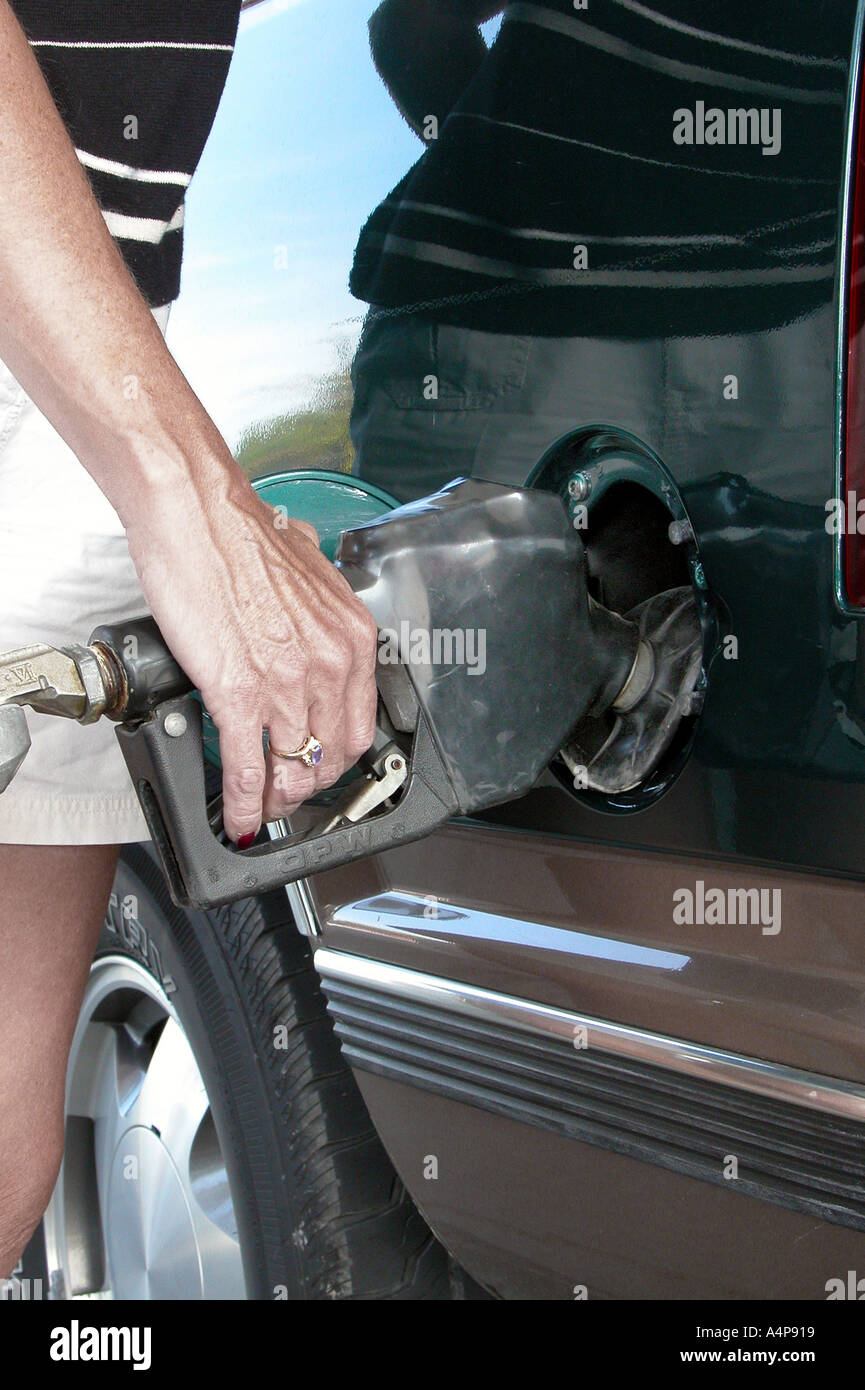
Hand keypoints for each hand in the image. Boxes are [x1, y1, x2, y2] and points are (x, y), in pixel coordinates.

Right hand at [124, 469, 378, 843]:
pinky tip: (238, 816)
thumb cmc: (239, 535)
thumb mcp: (307, 569)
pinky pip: (247, 767)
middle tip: (291, 795)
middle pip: (331, 755)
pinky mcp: (238, 694)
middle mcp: (328, 663)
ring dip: (276, 799)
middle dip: (310, 785)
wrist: (197, 515)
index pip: (359, 723)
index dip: (338, 758)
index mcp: (350, 637)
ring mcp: (286, 683)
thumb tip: (308, 606)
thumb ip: (315, 601)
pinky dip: (243, 802)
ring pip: (293, 768)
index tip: (323, 767)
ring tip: (264, 810)